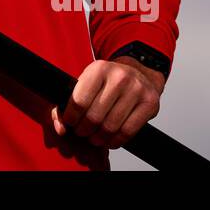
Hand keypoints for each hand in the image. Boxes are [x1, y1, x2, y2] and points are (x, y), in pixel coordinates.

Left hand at [50, 56, 165, 148]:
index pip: (79, 101)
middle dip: (84, 130)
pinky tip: (110, 140)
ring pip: (111, 126)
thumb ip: (67, 103)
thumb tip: (60, 128)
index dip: (71, 118)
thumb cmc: (107, 82)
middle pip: (94, 116)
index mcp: (98, 68)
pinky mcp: (150, 103)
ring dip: (99, 138)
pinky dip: (116, 141)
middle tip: (83, 132)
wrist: (139, 73)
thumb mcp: (86, 82)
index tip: (71, 123)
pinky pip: (128, 131)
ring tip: (95, 138)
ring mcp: (136, 89)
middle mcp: (119, 77)